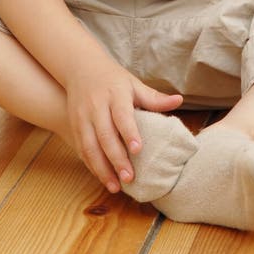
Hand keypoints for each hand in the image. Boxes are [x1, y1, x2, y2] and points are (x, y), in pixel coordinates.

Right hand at [64, 55, 182, 193]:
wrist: (81, 68)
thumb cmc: (113, 79)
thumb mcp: (133, 84)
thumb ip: (154, 97)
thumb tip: (179, 101)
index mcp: (115, 94)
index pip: (122, 115)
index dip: (129, 132)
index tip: (138, 150)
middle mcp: (96, 105)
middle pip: (105, 135)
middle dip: (116, 158)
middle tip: (129, 177)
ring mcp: (82, 116)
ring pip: (89, 146)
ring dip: (101, 168)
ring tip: (115, 186)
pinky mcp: (74, 125)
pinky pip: (81, 149)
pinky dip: (91, 165)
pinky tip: (103, 178)